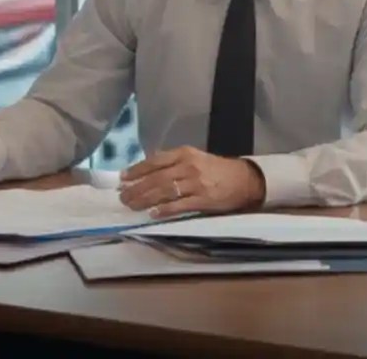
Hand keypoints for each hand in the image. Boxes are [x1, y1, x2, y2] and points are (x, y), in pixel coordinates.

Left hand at [118, 146, 266, 217]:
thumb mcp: (194, 158)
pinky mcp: (203, 200)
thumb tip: (146, 173)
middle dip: (137, 188)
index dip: (137, 170)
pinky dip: (164, 210)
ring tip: (132, 205)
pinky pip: (179, 205)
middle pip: (156, 178)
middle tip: (122, 197)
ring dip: (145, 199)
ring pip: (164, 191)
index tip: (122, 178)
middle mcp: (188, 166)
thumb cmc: (215, 169)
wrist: (244, 179)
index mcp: (184, 153)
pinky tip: (152, 214)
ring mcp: (195, 183)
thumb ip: (173, 163)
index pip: (155, 161)